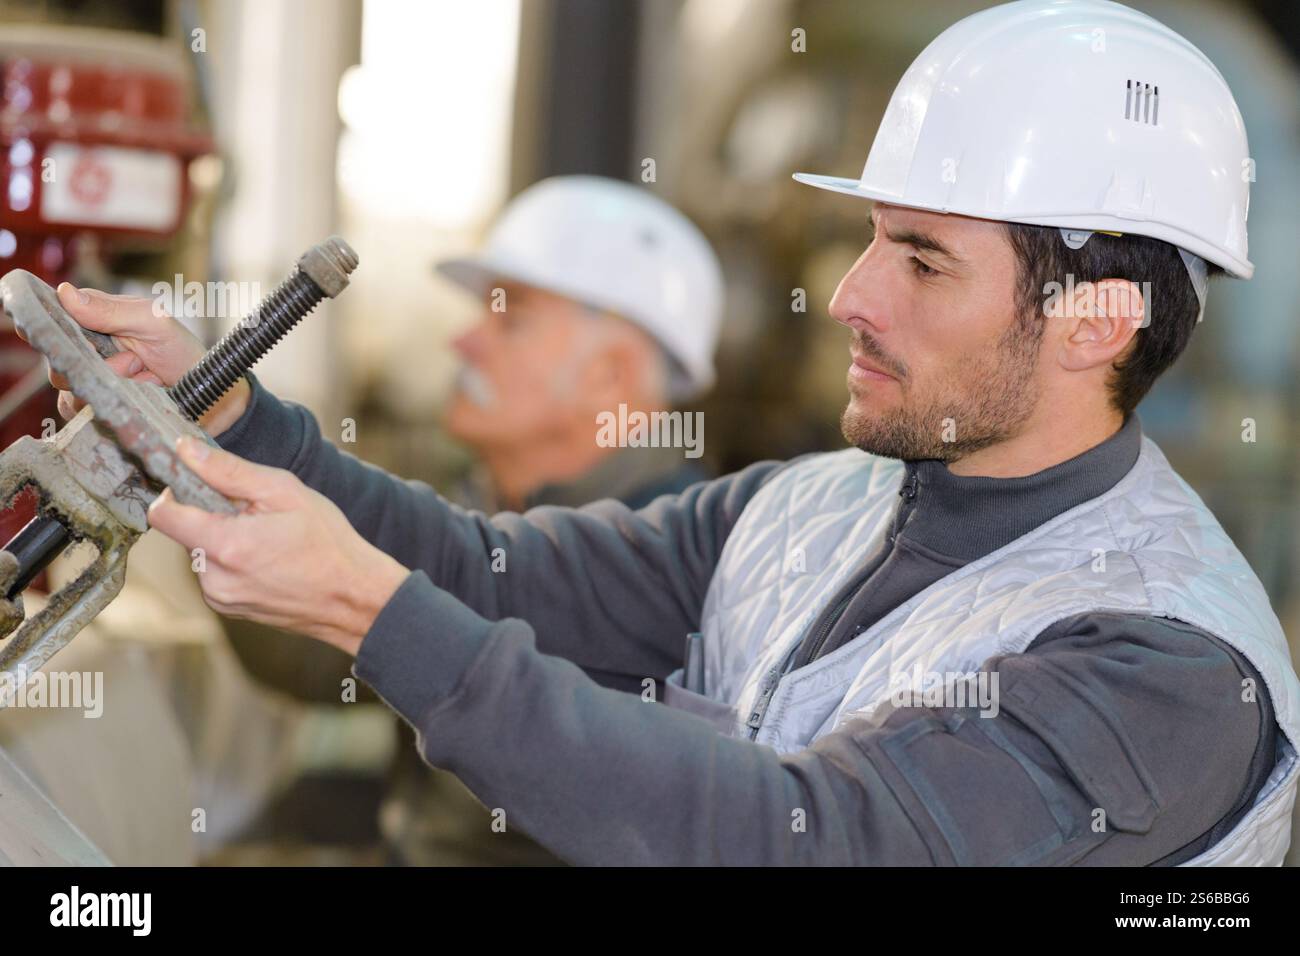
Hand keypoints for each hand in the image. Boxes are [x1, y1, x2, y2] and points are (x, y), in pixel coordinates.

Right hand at [36, 284, 250, 436]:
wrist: (206, 397)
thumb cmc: (182, 352)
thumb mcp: (154, 323)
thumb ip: (112, 310)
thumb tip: (64, 292)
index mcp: (94, 319)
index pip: (52, 317)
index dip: (50, 324)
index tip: (71, 333)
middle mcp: (85, 349)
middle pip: (56, 356)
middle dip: (93, 361)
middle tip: (134, 361)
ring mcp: (88, 380)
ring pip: (66, 386)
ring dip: (107, 384)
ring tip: (143, 378)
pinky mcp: (94, 408)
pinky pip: (78, 411)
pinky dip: (108, 405)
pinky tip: (135, 399)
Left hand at [147, 436, 409, 654]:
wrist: (353, 598)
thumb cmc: (328, 544)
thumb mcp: (285, 492)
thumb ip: (229, 471)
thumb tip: (186, 450)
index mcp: (225, 545)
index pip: (163, 514)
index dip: (175, 492)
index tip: (200, 484)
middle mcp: (213, 578)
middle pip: (185, 531)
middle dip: (211, 515)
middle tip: (255, 513)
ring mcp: (220, 598)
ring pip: (200, 552)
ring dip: (223, 538)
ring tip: (267, 538)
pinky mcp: (229, 608)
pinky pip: (215, 572)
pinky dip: (232, 560)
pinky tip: (268, 558)